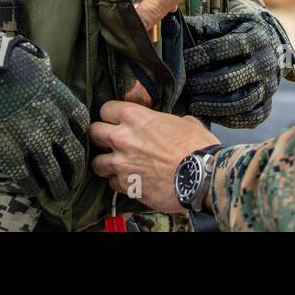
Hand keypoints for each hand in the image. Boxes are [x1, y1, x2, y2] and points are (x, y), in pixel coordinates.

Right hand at [0, 29, 90, 204]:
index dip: (82, 133)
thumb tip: (47, 78)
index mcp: (61, 99)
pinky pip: (25, 174)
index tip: (81, 140)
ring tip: (61, 192)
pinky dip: (32, 185)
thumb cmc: (9, 62)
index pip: (81, 121)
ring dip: (59, 183)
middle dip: (77, 169)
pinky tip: (36, 190)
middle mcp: (52, 121)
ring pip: (52, 169)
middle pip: (73, 151)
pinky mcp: (9, 148)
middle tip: (77, 178)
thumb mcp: (40, 67)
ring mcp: (31, 137)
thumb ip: (47, 82)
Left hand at [89, 100, 217, 212]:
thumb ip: (167, 121)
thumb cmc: (196, 147)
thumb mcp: (185, 122)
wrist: (201, 176)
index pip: (106, 109)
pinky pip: (112, 183)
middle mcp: (122, 138)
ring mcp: (121, 164)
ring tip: (118, 165)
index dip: (112, 115)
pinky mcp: (126, 185)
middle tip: (113, 142)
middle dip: (101, 137)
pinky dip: (119, 182)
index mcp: (135, 116)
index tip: (118, 120)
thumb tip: (171, 125)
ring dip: (106, 163)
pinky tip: (132, 180)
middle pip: (94, 133)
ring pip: (96, 163)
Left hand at [183, 10, 294, 127]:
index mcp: (254, 38)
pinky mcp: (268, 104)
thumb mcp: (227, 21)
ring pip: (240, 102)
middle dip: (201, 85)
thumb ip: (203, 26)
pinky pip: (250, 118)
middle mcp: (265, 63)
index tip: (179, 63)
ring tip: (192, 104)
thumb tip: (173, 30)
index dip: (196, 58)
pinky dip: (229, 120)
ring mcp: (269, 86)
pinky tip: (210, 115)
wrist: (274, 44)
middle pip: (229, 79)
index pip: (220, 50)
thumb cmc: (240, 32)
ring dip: (212, 106)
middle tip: (182, 88)